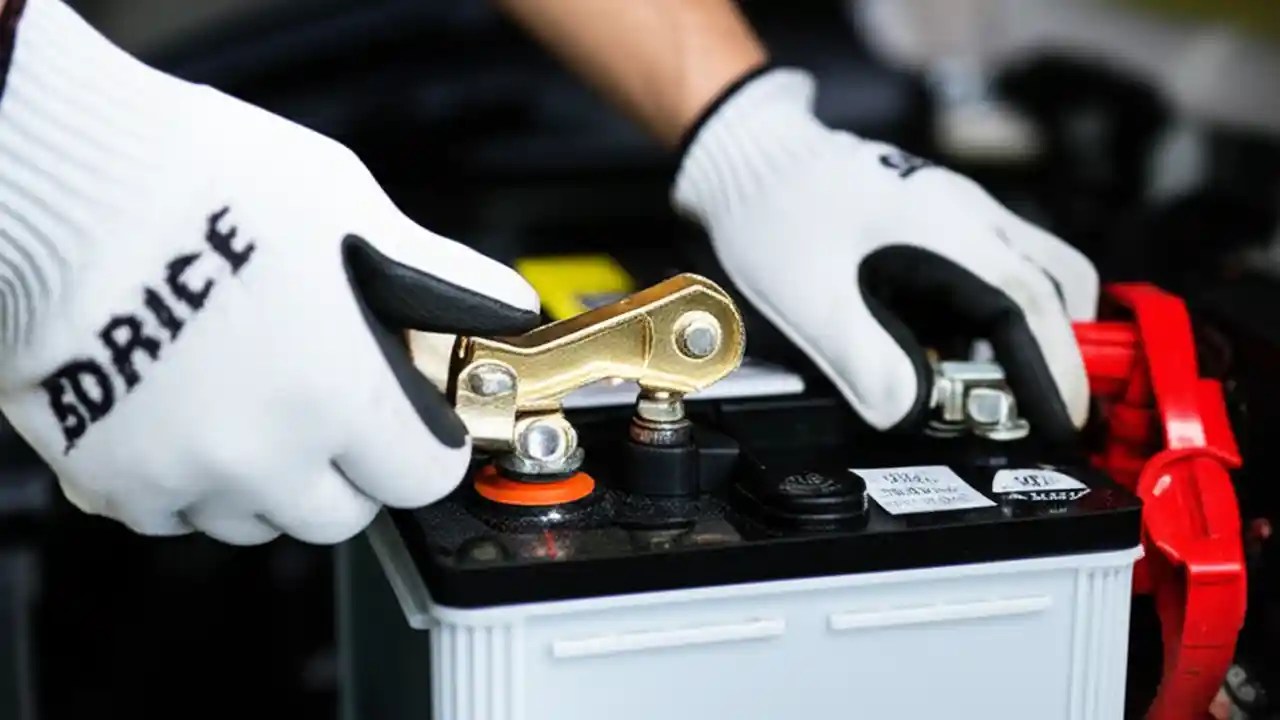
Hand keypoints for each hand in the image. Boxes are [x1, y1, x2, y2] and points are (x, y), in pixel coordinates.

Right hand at [0, 0, 538, 543]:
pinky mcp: (108, 479)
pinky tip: (177, 405)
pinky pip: (170, 512)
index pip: (423, 478)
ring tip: (243, 392)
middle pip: (340, 514)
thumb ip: (434, 277)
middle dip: (347, 469)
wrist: (58, 183)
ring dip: (264, 478)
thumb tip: (501, 304)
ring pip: (253, 520)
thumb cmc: (200, 181)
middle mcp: (264, 453)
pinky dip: (183, 478)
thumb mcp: (349, 209)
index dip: (426, 448)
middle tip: (326, 404)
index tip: (416, 427)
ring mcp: (180, 475)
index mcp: (339, 394)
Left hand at [672, 68, 1096, 441]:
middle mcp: (968, 213)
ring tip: (998, 389)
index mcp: (946, 229)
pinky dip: (999, 313)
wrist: (753, 155)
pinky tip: (954, 347)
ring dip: (1034, 331)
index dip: (1052, 373)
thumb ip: (866, 364)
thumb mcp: (810, 303)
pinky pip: (997, 266)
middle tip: (1047, 414)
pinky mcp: (942, 217)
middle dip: (1065, 352)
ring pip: (1036, 271)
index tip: (1061, 426)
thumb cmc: (776, 216)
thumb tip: (913, 415)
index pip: (1028, 308)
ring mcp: (960, 209)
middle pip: (1058, 284)